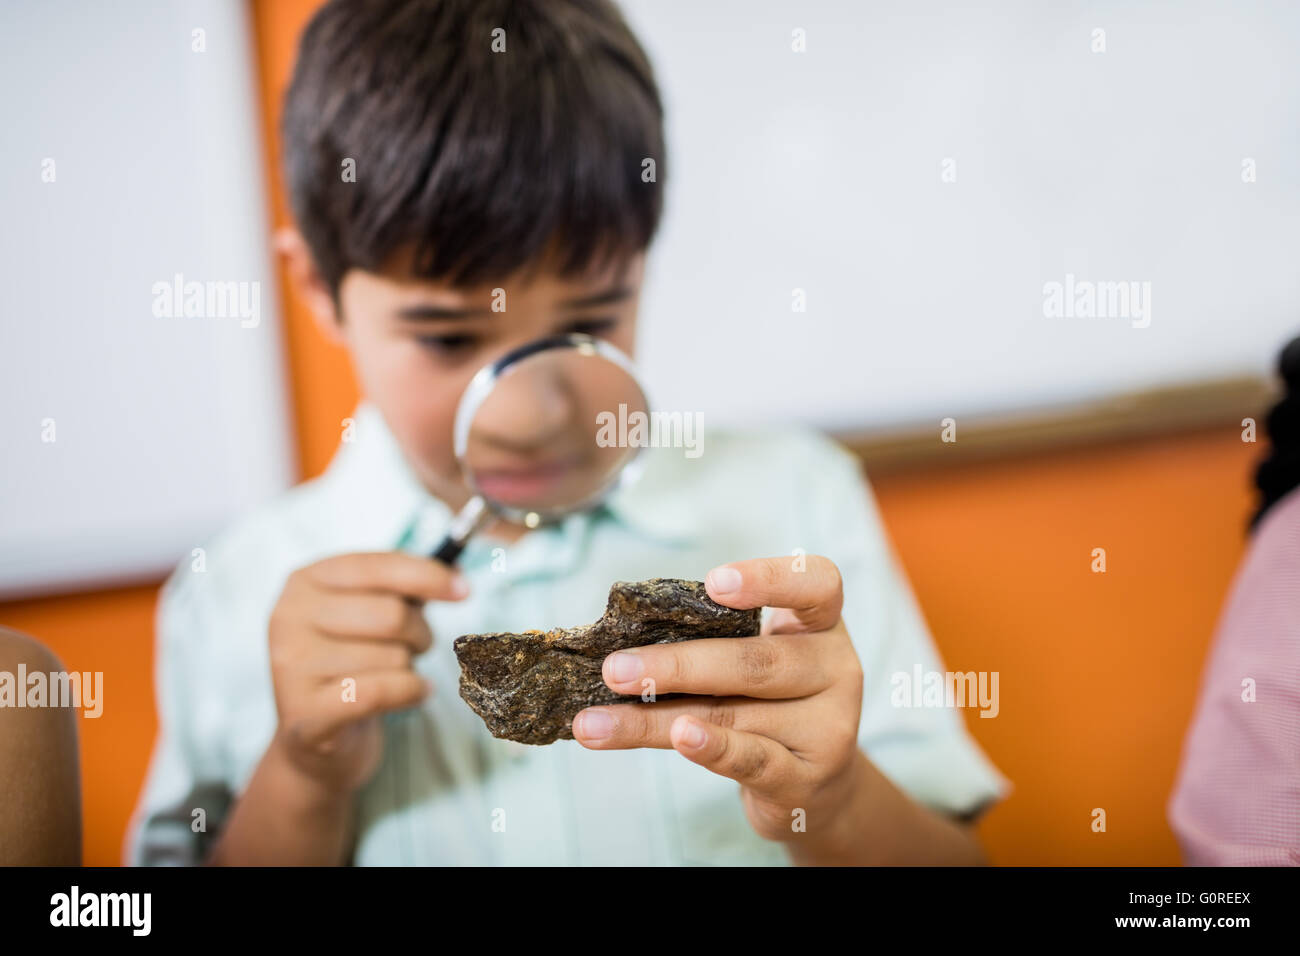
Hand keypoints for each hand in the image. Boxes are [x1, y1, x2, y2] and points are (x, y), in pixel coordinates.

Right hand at [266, 551, 467, 795]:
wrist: (318, 740)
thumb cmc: (353, 664)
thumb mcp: (369, 614)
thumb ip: (405, 589)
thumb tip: (457, 582)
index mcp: (304, 581)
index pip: (377, 566)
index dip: (428, 576)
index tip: (464, 590)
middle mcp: (288, 618)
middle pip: (392, 615)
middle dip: (421, 634)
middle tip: (418, 647)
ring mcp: (291, 668)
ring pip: (393, 657)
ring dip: (410, 669)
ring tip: (393, 675)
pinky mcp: (306, 714)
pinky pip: (383, 692)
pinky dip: (412, 692)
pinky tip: (414, 694)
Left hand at [572, 555, 865, 845]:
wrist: (814, 781)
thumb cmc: (768, 701)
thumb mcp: (754, 657)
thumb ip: (711, 642)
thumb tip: (618, 643)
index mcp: (820, 623)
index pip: (815, 584)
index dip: (768, 579)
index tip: (713, 583)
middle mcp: (835, 669)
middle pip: (756, 661)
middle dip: (676, 665)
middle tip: (613, 669)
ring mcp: (828, 727)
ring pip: (733, 715)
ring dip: (654, 719)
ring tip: (595, 723)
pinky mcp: (808, 779)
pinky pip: (753, 760)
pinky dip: (711, 747)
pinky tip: (677, 738)